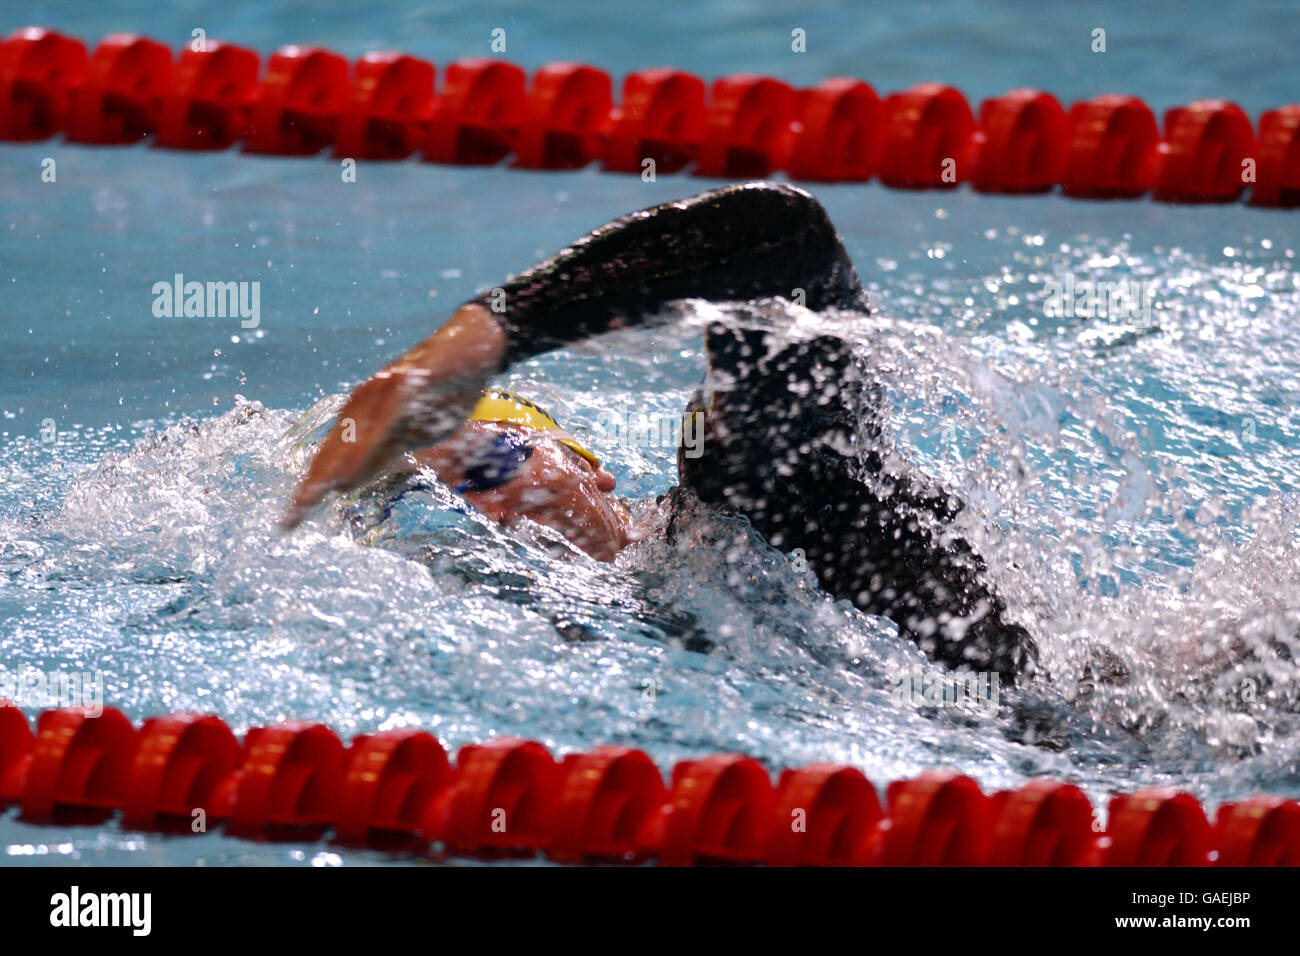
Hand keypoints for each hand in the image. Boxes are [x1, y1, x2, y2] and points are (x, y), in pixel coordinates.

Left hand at [281, 303, 505, 527]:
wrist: (474, 345)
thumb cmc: (443, 391)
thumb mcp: (411, 432)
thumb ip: (379, 454)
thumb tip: (345, 484)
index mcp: (362, 416)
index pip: (331, 457)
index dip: (312, 487)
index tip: (291, 520)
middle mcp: (365, 402)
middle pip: (332, 450)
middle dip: (311, 486)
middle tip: (289, 520)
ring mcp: (384, 391)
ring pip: (352, 436)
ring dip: (331, 469)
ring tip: (311, 499)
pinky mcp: (408, 383)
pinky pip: (384, 419)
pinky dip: (366, 444)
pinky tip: (355, 464)